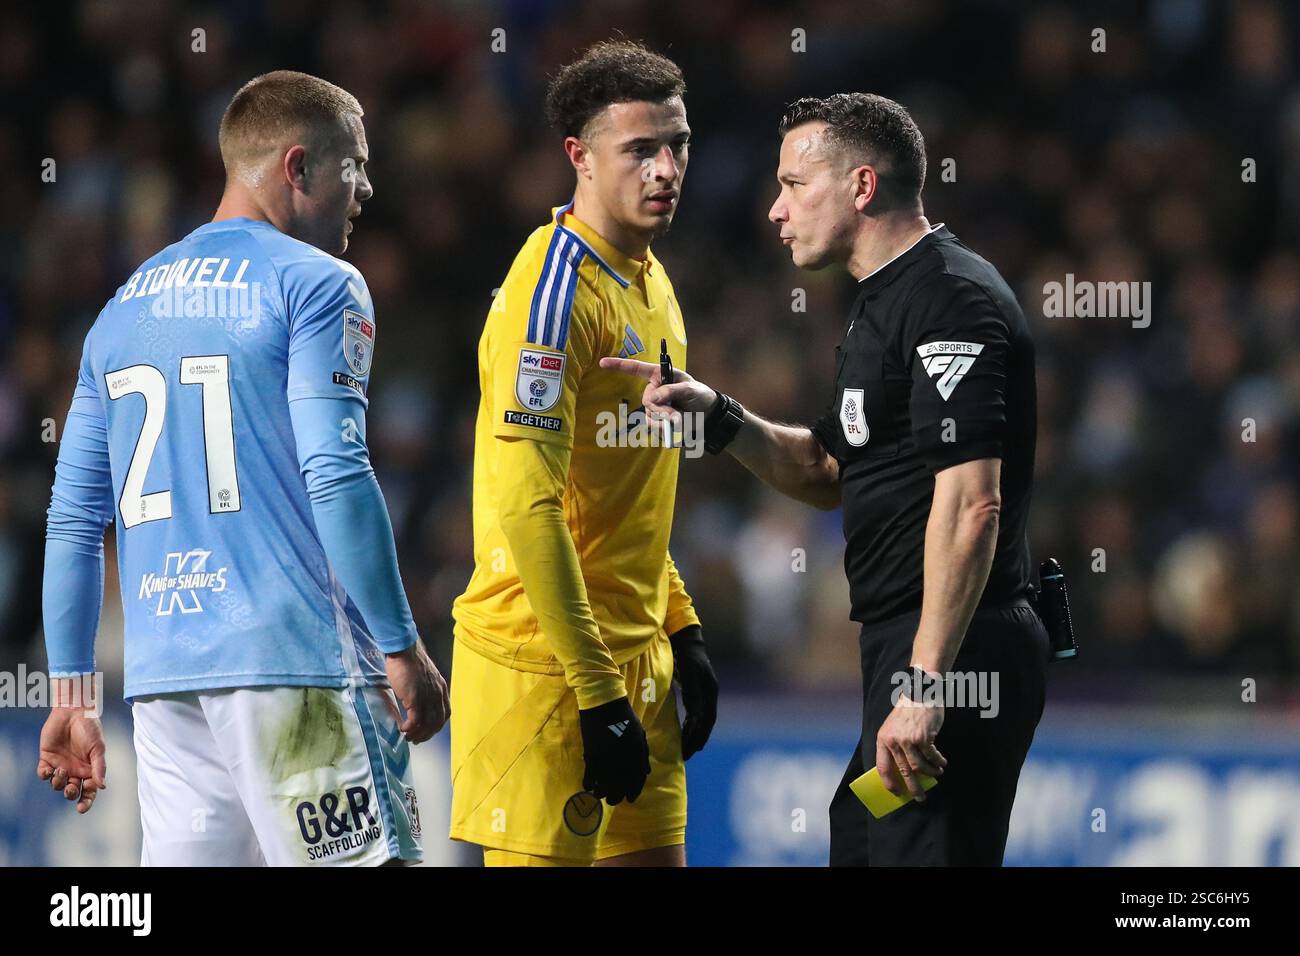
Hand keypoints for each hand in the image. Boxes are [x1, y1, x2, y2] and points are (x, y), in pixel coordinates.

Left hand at [37, 707, 106, 813]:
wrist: (73, 712)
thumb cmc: (90, 728)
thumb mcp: (98, 748)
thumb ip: (99, 767)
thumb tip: (102, 786)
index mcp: (90, 770)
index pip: (88, 791)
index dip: (86, 802)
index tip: (81, 808)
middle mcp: (75, 770)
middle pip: (72, 791)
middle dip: (70, 794)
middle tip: (71, 787)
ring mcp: (61, 765)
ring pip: (57, 785)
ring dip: (58, 782)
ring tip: (61, 770)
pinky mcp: (47, 758)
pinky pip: (44, 774)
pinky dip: (45, 775)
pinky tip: (50, 769)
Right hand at [384, 639, 449, 743]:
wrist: (404, 650)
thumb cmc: (410, 661)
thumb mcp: (425, 677)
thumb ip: (426, 689)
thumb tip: (418, 702)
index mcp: (441, 689)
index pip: (445, 713)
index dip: (437, 726)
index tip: (427, 731)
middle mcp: (437, 695)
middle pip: (437, 722)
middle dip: (427, 734)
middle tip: (416, 740)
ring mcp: (426, 697)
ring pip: (427, 724)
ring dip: (418, 734)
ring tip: (408, 737)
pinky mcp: (414, 699)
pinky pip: (415, 720)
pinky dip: (409, 728)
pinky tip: (403, 729)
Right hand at [578, 696, 650, 804]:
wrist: (605, 706)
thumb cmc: (625, 718)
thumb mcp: (640, 735)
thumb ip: (643, 755)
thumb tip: (646, 772)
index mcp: (637, 756)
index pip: (637, 781)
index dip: (634, 792)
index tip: (629, 798)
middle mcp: (623, 762)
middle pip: (620, 788)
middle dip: (616, 797)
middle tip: (613, 799)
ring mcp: (607, 761)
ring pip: (604, 787)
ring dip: (602, 794)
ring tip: (600, 794)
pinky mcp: (591, 757)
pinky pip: (590, 779)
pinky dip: (589, 785)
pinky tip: (590, 786)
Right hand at [598, 357, 716, 425]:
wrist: (707, 415)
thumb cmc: (700, 395)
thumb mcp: (689, 389)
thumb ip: (670, 391)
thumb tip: (651, 399)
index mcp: (659, 375)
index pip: (636, 369)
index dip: (619, 365)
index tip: (602, 363)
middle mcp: (654, 390)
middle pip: (647, 401)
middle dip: (662, 410)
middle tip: (677, 414)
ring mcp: (655, 407)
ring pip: (650, 417)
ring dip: (665, 421)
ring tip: (680, 419)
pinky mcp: (657, 422)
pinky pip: (654, 427)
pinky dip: (664, 429)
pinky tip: (675, 427)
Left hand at [669, 625, 717, 758]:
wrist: (687, 642)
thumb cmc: (687, 655)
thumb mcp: (690, 671)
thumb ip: (692, 691)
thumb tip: (696, 715)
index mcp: (711, 692)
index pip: (706, 720)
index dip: (698, 735)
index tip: (689, 749)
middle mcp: (711, 695)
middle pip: (706, 723)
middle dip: (697, 740)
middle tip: (687, 755)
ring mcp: (706, 694)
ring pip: (702, 720)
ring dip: (696, 734)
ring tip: (688, 749)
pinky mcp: (698, 692)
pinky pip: (697, 713)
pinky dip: (692, 725)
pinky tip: (687, 731)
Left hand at [875, 691, 946, 800]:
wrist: (919, 694)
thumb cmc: (907, 713)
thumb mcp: (893, 728)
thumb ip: (894, 747)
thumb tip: (903, 773)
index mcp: (883, 739)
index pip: (882, 767)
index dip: (889, 783)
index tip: (897, 793)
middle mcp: (894, 741)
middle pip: (904, 772)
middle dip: (913, 788)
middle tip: (920, 798)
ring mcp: (909, 740)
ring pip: (920, 767)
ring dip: (931, 774)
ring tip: (937, 774)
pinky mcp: (924, 737)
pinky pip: (932, 757)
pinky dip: (938, 762)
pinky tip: (942, 763)